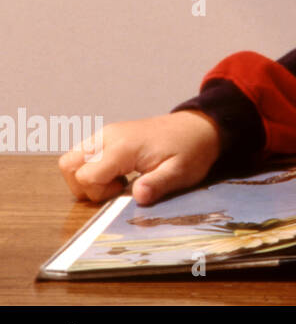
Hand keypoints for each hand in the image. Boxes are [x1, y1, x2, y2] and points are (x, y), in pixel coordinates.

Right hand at [58, 110, 221, 206]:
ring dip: (86, 177)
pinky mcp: (109, 135)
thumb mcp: (180, 172)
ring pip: (72, 158)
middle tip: (115, 188)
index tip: (123, 191)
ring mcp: (106, 133)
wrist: (199, 127)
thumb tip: (138, 197)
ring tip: (117, 180)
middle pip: (68, 165)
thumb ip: (158, 184)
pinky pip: (84, 154)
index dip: (98, 192)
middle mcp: (108, 136)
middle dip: (84, 186)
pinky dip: (92, 168)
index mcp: (123, 147)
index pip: (85, 175)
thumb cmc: (191, 150)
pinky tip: (118, 172)